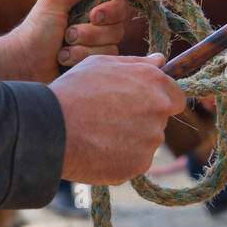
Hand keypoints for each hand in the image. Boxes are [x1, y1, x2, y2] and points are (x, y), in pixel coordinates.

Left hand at [0, 0, 132, 82]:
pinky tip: (64, 60)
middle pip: (119, 27)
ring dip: (82, 47)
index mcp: (91, 5)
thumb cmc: (36, 29)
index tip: (94, 15)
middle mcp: (98, 25)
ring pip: (111, 47)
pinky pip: (103, 62)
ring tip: (61, 48)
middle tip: (68, 33)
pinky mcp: (94, 65)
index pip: (121, 3)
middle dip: (91, 32)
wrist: (22, 63)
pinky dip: (79, 59)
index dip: (112, 10)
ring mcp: (97, 46)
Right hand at [51, 53, 185, 183]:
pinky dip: (120, 158)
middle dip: (143, 119)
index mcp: (154, 83)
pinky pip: (133, 161)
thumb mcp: (101, 64)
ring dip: (131, 139)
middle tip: (110, 118)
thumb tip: (160, 60)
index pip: (177, 97)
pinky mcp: (137, 165)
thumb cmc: (73, 91)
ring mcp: (150, 140)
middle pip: (160, 120)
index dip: (161, 99)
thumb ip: (136, 63)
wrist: (49, 128)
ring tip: (99, 133)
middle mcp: (159, 111)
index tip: (143, 103)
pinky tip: (97, 149)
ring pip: (147, 142)